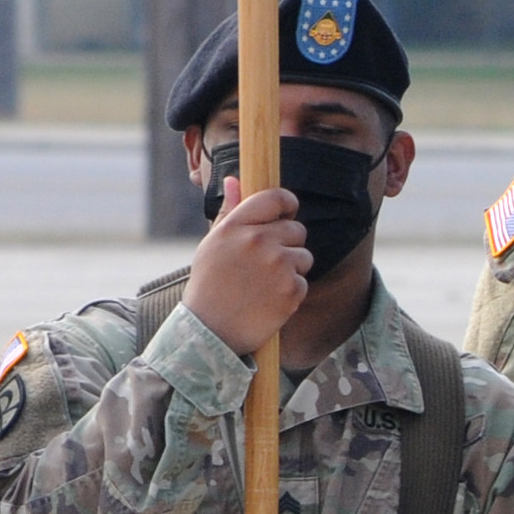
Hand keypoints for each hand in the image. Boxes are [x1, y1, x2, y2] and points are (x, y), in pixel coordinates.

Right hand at [185, 178, 310, 355]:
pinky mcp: (292, 289)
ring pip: (304, 255)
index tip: (287, 211)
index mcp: (235, 227)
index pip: (275, 198)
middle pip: (296, 228)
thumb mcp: (213, 245)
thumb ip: (230, 212)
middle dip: (287, 244)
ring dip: (292, 268)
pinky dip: (292, 291)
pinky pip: (304, 280)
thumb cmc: (210, 285)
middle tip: (264, 264)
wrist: (209, 332)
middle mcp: (257, 241)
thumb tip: (236, 180)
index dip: (286, 203)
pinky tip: (269, 301)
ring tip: (264, 284)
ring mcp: (277, 265)